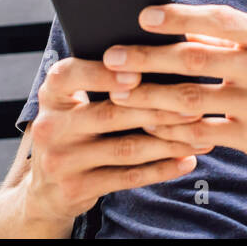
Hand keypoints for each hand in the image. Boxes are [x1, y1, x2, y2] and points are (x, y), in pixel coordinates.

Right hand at [24, 52, 213, 225]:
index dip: (104, 74)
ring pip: (126, 148)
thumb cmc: (75, 127)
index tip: (139, 72)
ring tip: (201, 133)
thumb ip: (103, 80)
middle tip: (195, 102)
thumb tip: (161, 57)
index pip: (71, 75)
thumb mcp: (74, 100)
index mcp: (51, 94)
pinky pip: (128, 178)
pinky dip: (161, 169)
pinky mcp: (76, 189)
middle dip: (158, 108)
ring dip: (169, 141)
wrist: (45, 188)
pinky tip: (187, 160)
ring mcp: (60, 161)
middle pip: (110, 114)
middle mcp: (50, 126)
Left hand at [103, 2, 246, 172]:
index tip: (143, 16)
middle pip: (195, 59)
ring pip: (191, 99)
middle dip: (148, 58)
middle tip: (113, 57)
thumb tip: (173, 22)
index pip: (219, 20)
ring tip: (120, 93)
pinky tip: (150, 122)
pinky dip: (171, 128)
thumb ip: (229, 37)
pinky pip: (201, 132)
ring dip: (150, 96)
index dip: (179, 17)